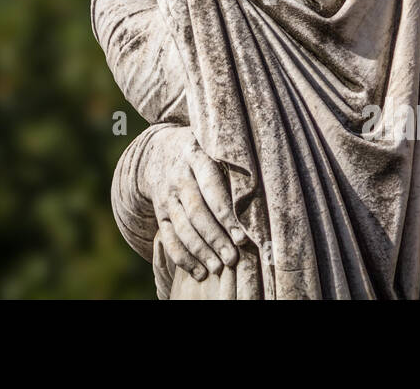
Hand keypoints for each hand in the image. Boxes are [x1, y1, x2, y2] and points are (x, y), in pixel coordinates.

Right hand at [142, 127, 246, 280]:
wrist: (158, 150)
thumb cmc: (202, 151)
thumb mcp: (213, 146)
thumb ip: (231, 164)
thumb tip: (261, 194)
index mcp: (195, 156)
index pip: (211, 186)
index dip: (226, 213)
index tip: (242, 236)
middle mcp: (178, 176)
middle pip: (196, 212)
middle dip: (215, 238)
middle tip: (232, 258)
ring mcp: (166, 196)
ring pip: (181, 228)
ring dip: (200, 251)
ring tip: (218, 268)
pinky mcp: (159, 212)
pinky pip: (168, 238)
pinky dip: (183, 258)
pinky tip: (199, 272)